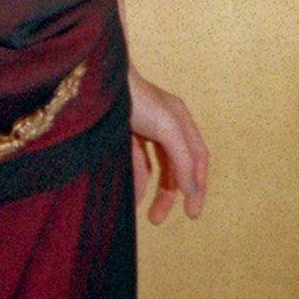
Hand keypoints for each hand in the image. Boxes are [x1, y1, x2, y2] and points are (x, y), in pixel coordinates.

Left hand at [128, 64, 207, 222]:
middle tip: (159, 218)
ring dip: (152, 191)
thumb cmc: (136, 97)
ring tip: (147, 215)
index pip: (197, 158)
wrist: (101, 80)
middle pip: (175, 166)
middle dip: (170, 194)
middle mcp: (164, 123)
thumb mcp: (167, 128)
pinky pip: (135, 162)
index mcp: (180, 119)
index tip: (192, 213)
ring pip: (154, 167)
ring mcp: (142, 127)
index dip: (198, 185)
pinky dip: (136, 180)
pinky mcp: (123, 131)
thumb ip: (182, 159)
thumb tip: (191, 190)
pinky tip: (132, 197)